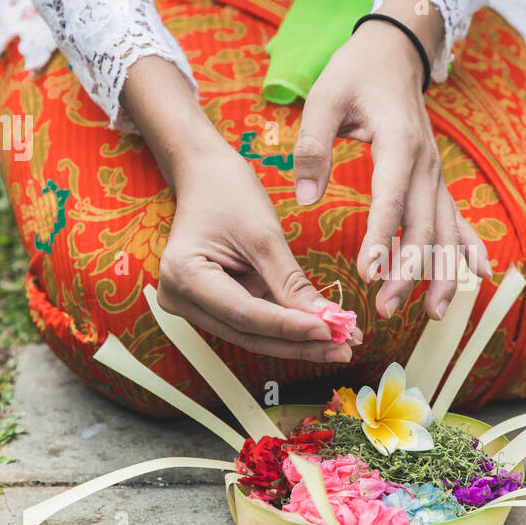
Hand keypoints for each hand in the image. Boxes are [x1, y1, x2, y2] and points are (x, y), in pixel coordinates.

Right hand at [121, 56, 359, 361]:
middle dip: (300, 342)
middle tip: (344, 348)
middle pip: (248, 333)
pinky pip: (253, 323)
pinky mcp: (212, 305)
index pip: (244, 314)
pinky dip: (287, 327)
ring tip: (341, 343)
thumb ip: (290, 281)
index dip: (290, 327)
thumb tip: (325, 320)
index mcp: (184, 276)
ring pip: (252, 334)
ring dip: (298, 340)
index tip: (330, 330)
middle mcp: (181, 298)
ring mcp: (194, 305)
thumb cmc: (228, 193)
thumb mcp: (263, 234)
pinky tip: (321, 330)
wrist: (205, 176)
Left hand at [291, 0, 492, 320]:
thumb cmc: (356, 73)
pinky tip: (477, 277)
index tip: (367, 272)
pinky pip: (457, 219)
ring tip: (430, 313)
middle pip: (423, 225)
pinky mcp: (436, 180)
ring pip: (445, 230)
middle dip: (409, 271)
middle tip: (388, 307)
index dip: (382, 238)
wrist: (396, 50)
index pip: (391, 198)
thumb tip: (307, 197)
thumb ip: (313, 146)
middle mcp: (426, 163)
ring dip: (440, 273)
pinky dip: (467, 249)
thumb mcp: (325, 97)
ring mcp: (436, 174)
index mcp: (398, 142)